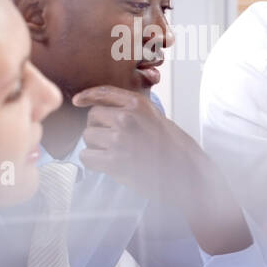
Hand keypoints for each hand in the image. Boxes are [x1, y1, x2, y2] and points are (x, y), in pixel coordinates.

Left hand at [73, 86, 205, 202]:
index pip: (104, 93)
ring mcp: (119, 139)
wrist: (188, 173)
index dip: (88, 96)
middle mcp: (127, 118)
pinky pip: (87, 156)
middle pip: (92, 117)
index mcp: (139, 105)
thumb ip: (134, 113)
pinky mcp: (114, 161)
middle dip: (98, 128)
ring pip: (88, 137)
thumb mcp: (158, 119)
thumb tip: (106, 113)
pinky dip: (93, 161)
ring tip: (114, 154)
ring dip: (96, 146)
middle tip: (112, 141)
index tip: (78, 101)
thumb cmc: (177, 149)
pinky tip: (107, 164)